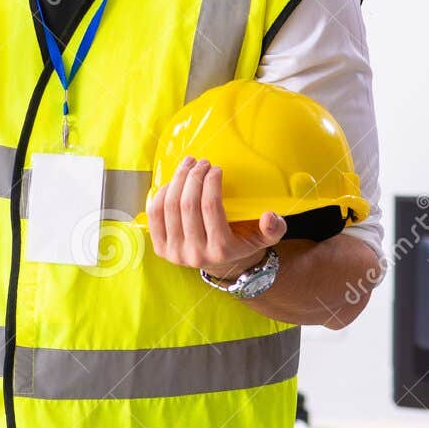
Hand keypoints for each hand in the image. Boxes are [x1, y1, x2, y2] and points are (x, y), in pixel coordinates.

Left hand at [145, 156, 285, 280]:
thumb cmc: (242, 243)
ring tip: (187, 166)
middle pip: (187, 205)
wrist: (221, 265)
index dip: (210, 183)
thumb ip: (274, 228)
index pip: (210, 208)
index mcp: (221, 250)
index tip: (216, 169)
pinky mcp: (160, 249)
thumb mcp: (264, 238)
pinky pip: (154, 215)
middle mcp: (195, 254)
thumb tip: (270, 216)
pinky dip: (161, 194)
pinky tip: (173, 182)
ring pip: (169, 207)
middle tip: (201, 162)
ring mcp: (175, 253)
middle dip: (193, 177)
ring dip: (177, 180)